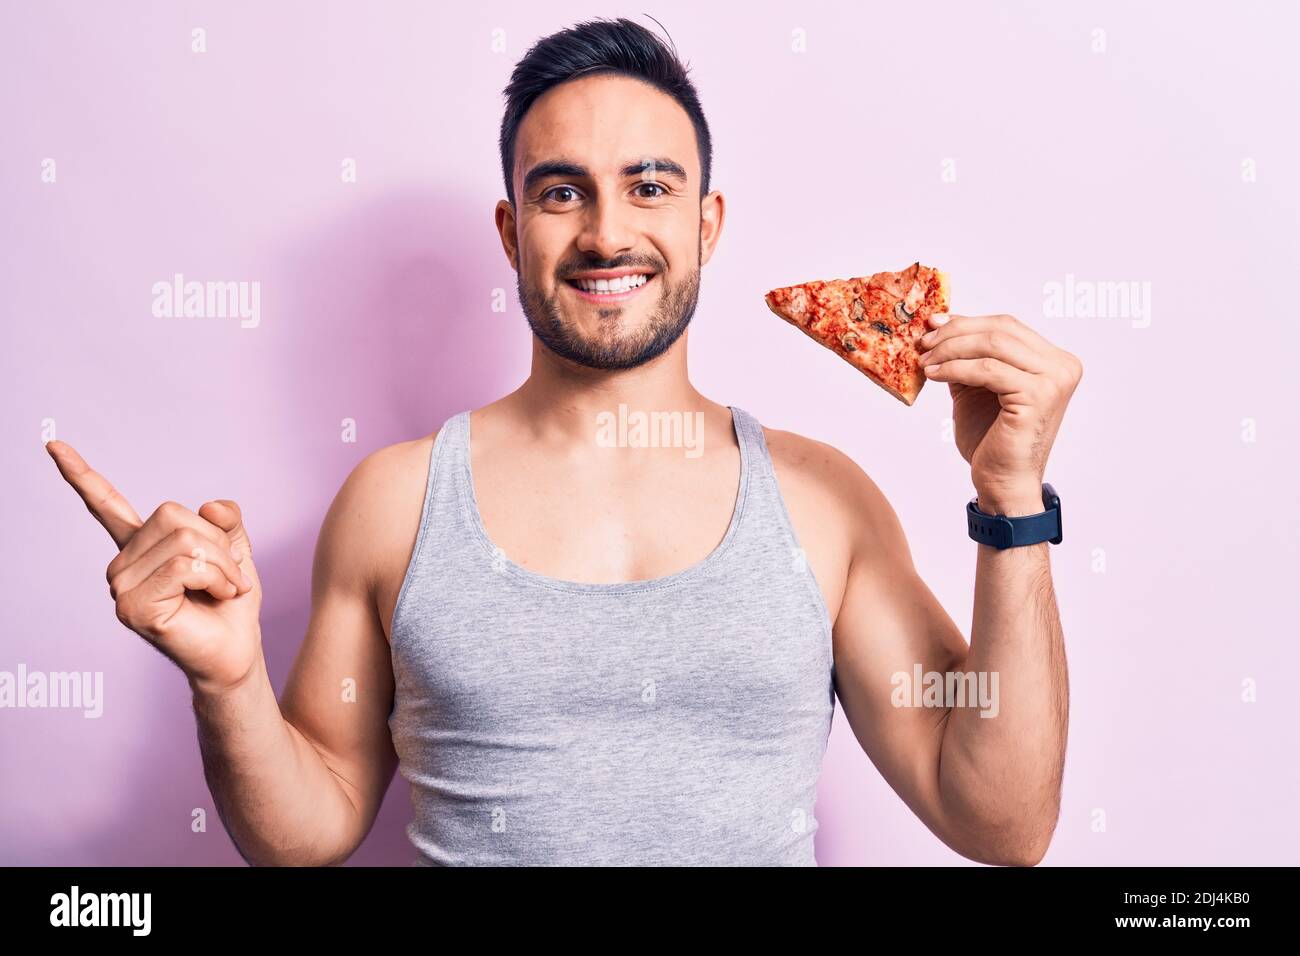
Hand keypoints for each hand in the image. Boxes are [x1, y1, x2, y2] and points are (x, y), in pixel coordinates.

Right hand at [47, 441, 263, 693]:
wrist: (237, 650)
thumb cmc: (230, 603)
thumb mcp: (236, 550)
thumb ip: (224, 520)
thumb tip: (211, 505)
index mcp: (141, 546)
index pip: (105, 505)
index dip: (81, 474)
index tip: (53, 444)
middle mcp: (123, 564)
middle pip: (173, 515)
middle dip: (217, 542)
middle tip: (228, 575)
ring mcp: (122, 586)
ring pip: (183, 541)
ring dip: (221, 564)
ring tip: (225, 589)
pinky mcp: (133, 607)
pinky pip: (184, 566)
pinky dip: (216, 577)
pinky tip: (219, 596)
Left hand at [917, 313, 1081, 513]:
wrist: (1002, 483)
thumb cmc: (991, 440)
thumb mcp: (976, 387)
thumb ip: (967, 356)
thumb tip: (940, 322)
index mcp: (1054, 361)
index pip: (1007, 325)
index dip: (967, 321)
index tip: (932, 324)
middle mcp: (1063, 366)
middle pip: (1001, 329)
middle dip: (956, 332)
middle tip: (924, 343)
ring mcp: (1054, 380)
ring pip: (993, 345)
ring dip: (951, 349)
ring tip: (925, 361)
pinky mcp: (1038, 396)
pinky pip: (987, 370)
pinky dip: (955, 368)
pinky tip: (934, 375)